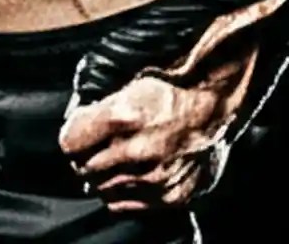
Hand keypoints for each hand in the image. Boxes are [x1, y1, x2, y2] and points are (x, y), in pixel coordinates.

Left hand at [58, 56, 250, 211]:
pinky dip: (123, 190)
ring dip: (106, 174)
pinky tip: (133, 172)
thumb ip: (95, 109)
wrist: (218, 102)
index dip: (74, 135)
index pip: (69, 142)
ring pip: (102, 188)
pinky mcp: (169, 195)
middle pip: (84, 168)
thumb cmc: (174, 87)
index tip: (81, 131)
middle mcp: (137, 150)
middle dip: (88, 155)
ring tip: (122, 155)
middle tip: (102, 143)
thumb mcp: (129, 84)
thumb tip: (72, 124)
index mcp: (123, 116)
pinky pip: (123, 203)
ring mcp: (154, 177)